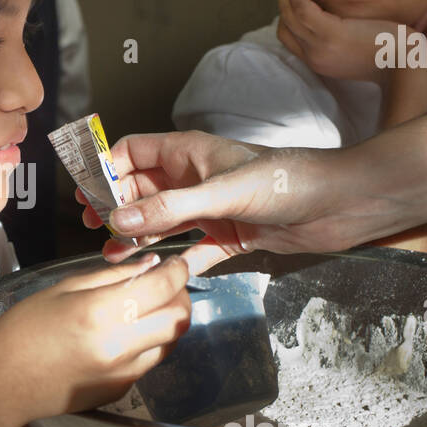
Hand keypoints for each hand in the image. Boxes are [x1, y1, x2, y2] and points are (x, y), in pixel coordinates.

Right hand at [0, 253, 192, 421]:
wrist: (2, 384)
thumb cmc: (22, 330)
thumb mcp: (63, 289)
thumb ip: (112, 277)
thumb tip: (149, 266)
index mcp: (100, 313)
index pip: (162, 287)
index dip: (178, 270)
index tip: (178, 263)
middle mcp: (119, 347)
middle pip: (178, 318)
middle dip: (181, 296)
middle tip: (170, 283)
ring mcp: (123, 373)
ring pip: (170, 342)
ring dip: (169, 320)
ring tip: (150, 306)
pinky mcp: (121, 389)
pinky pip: (151, 361)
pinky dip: (151, 342)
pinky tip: (129, 332)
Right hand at [77, 131, 369, 270]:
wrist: (340, 205)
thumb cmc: (288, 181)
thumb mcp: (222, 193)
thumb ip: (168, 208)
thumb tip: (117, 220)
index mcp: (190, 153)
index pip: (133, 152)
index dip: (106, 168)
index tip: (85, 193)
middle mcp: (196, 178)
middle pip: (141, 189)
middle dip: (115, 206)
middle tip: (91, 227)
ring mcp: (211, 208)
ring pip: (161, 221)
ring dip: (137, 236)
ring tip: (112, 255)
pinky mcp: (228, 235)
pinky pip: (191, 249)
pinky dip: (172, 260)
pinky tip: (155, 274)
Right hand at [275, 0, 399, 82]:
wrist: (409, 64)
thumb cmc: (395, 53)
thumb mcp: (363, 47)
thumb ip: (348, 36)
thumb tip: (347, 19)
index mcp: (322, 61)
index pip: (291, 37)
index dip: (286, 13)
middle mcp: (315, 57)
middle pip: (285, 25)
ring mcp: (320, 48)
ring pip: (289, 14)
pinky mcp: (330, 34)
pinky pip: (302, 8)